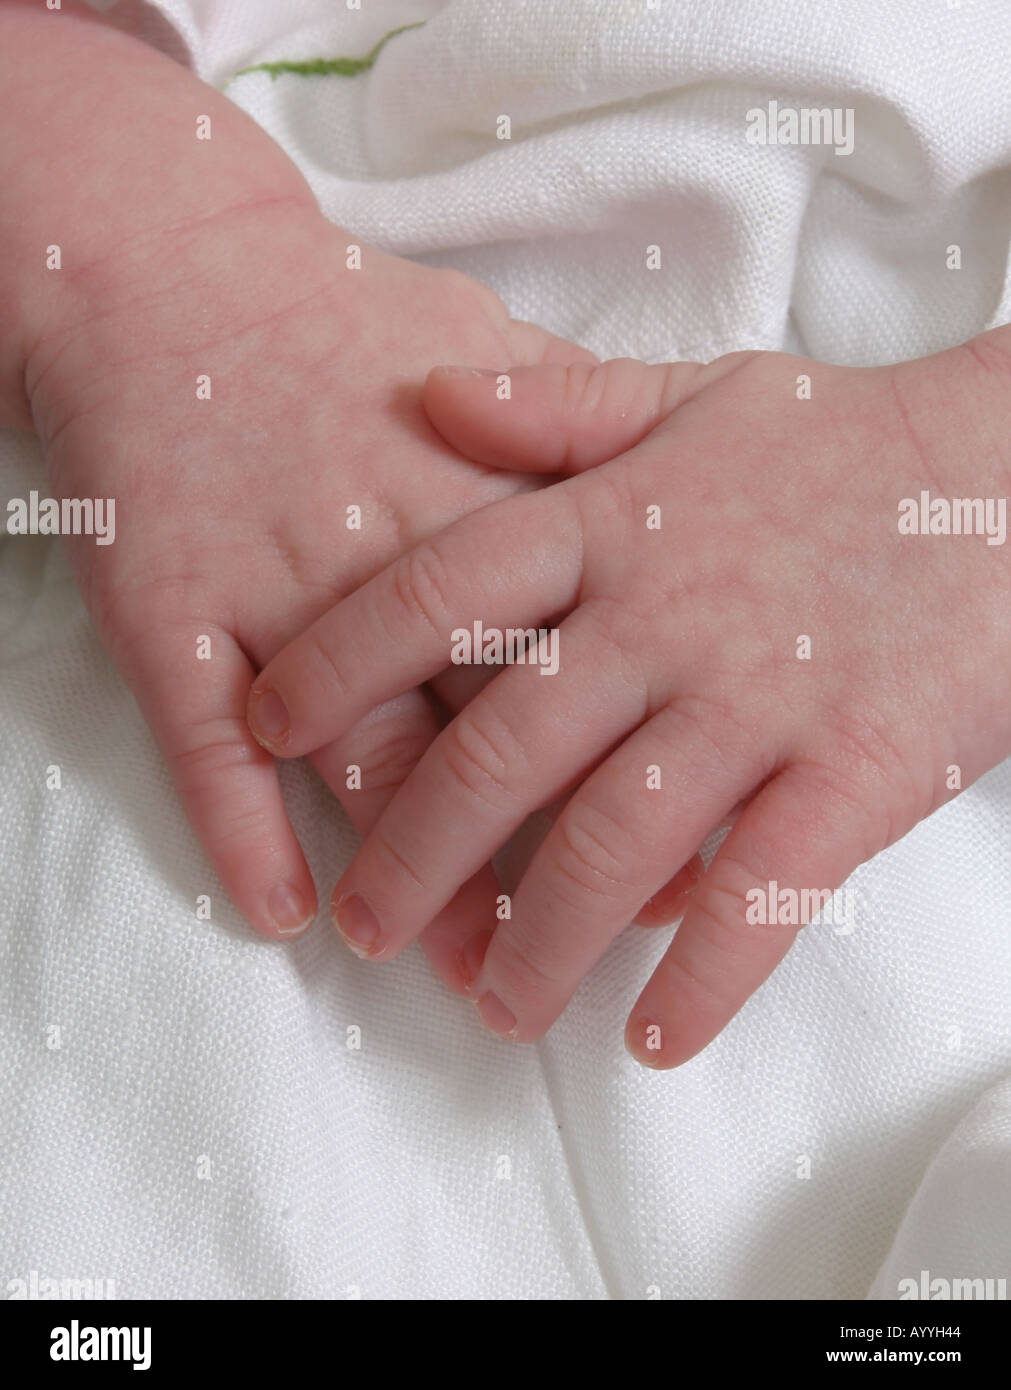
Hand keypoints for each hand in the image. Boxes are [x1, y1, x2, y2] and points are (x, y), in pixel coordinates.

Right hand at [15, 4, 594, 986]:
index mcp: (485, 497)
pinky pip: (202, 742)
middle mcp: (390, 553)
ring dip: (414, 875)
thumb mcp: (493, 349)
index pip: (583, 656)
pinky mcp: (170, 612)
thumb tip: (682, 520)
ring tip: (465, 968)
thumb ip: (587, 441)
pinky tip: (281, 914)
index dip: (637, 764)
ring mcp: (275, 589)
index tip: (688, 846)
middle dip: (542, 852)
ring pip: (360, 759)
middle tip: (590, 947)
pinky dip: (240, 831)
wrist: (177, 276)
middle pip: (487, 729)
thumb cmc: (347, 324)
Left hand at [249, 337, 1010, 1063]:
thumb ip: (556, 407)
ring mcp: (761, 699)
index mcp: (611, 522)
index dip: (335, 666)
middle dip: (412, 849)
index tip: (265, 731)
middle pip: (500, 750)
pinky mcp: (858, 771)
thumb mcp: (693, 395)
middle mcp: (666, 615)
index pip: (434, 594)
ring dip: (538, 942)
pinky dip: (704, 980)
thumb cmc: (843, 446)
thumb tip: (427, 396)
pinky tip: (654, 1039)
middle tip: (365, 924)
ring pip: (613, 843)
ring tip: (493, 1007)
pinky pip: (763, 896)